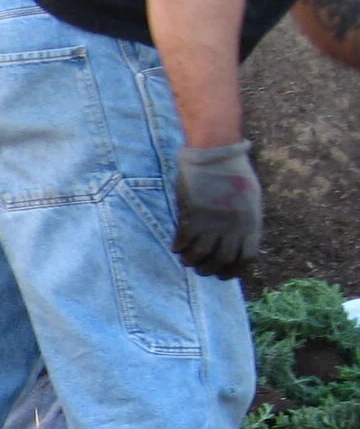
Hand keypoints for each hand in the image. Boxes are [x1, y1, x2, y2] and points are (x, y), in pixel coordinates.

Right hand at [174, 141, 262, 279]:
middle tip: (201, 269)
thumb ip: (245, 222)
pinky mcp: (193, 213)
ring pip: (199, 254)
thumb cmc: (234, 174)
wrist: (216, 153)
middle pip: (221, 260)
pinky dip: (179, 247)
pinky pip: (183, 240)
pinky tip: (176, 246)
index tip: (223, 275)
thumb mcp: (250, 200)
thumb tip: (237, 243)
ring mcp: (212, 220)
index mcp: (251, 222)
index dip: (233, 272)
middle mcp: (233, 225)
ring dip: (191, 261)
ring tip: (186, 259)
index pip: (246, 259)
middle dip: (209, 270)